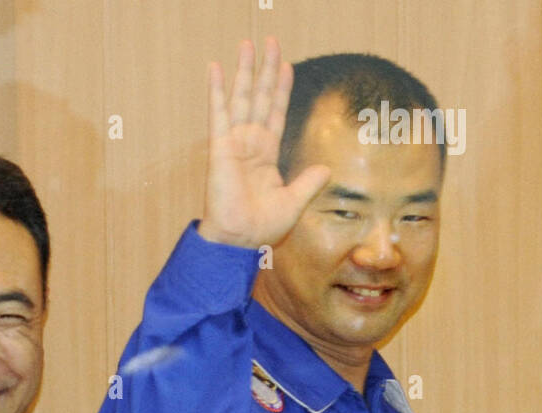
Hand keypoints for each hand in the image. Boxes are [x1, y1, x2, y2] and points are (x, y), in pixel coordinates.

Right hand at [198, 36, 329, 249]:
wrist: (240, 240)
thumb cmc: (262, 228)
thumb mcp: (295, 202)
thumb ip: (308, 182)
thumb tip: (326, 169)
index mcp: (266, 156)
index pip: (276, 114)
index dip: (281, 90)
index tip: (286, 66)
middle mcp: (250, 145)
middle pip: (261, 98)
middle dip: (266, 70)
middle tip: (270, 42)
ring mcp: (234, 144)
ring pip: (242, 99)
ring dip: (245, 71)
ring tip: (247, 44)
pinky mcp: (220, 148)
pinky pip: (218, 114)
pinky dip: (216, 90)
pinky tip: (215, 68)